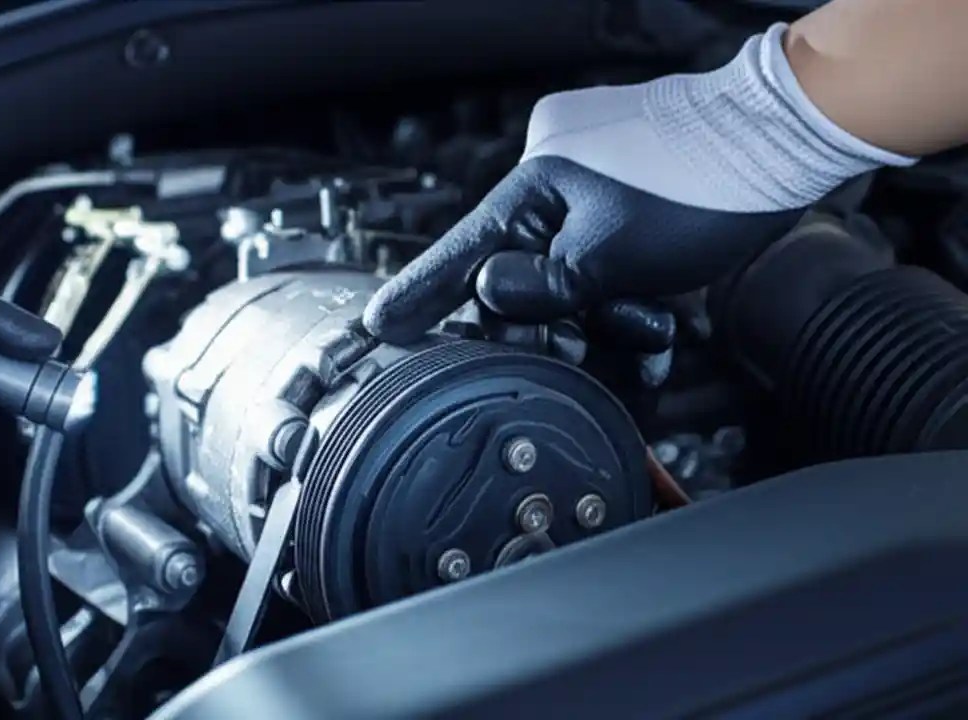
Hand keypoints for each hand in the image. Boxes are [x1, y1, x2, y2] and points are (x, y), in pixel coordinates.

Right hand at [363, 24, 912, 367]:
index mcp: (534, 180)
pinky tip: (653, 311)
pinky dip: (622, 286)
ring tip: (648, 330)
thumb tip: (486, 294)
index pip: (462, 252)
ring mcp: (590, 174)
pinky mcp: (625, 182)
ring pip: (569, 265)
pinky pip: (601, 246)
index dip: (421, 297)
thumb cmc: (706, 186)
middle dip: (557, 320)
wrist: (789, 136)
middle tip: (577, 350)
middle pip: (524, 267)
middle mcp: (553, 170)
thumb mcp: (611, 256)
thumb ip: (541, 288)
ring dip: (604, 310)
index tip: (378, 325)